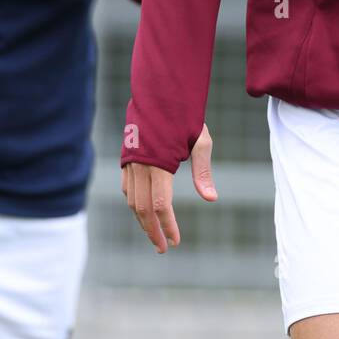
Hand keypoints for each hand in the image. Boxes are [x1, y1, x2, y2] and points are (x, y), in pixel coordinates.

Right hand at [121, 123, 216, 251]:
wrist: (160, 90)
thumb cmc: (184, 115)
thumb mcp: (200, 141)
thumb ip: (202, 171)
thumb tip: (211, 199)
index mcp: (159, 163)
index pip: (161, 205)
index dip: (168, 226)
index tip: (175, 242)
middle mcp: (140, 165)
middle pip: (143, 208)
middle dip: (152, 231)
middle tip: (163, 248)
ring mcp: (130, 161)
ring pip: (132, 200)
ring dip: (142, 219)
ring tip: (154, 233)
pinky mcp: (127, 157)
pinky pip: (127, 186)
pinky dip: (135, 202)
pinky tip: (143, 209)